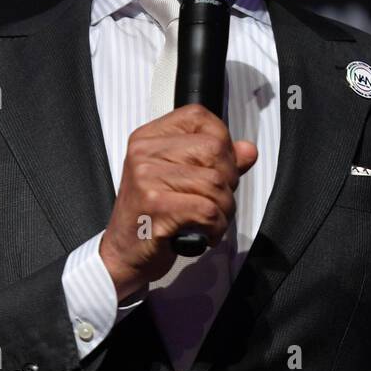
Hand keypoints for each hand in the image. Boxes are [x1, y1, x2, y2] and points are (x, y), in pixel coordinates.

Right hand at [98, 104, 257, 300]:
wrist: (122, 253)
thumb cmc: (150, 216)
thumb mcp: (179, 180)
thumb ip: (215, 162)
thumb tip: (248, 150)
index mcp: (148, 139)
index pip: (198, 117)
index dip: (221, 139)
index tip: (219, 164)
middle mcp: (144, 153)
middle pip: (213, 149)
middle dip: (228, 179)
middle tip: (216, 199)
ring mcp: (147, 178)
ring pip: (215, 182)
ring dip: (224, 208)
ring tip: (210, 219)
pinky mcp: (155, 206)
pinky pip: (208, 210)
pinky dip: (216, 226)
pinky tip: (205, 233)